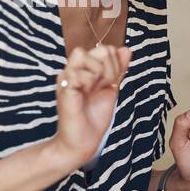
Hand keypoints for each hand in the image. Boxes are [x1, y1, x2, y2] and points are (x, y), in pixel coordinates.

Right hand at [51, 45, 130, 169]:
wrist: (83, 141)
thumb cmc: (94, 117)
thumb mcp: (111, 89)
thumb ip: (118, 69)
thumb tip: (126, 49)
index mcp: (85, 68)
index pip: (106, 50)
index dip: (116, 65)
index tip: (111, 84)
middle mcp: (74, 68)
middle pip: (100, 50)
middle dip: (111, 69)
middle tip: (104, 87)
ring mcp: (66, 76)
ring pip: (84, 55)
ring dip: (98, 74)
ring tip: (93, 90)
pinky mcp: (62, 86)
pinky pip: (76, 72)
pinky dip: (88, 82)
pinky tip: (85, 94)